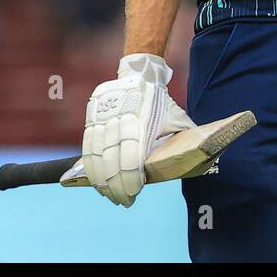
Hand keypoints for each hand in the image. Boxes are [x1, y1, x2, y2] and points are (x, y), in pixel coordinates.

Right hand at [82, 53, 197, 206]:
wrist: (140, 76)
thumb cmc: (163, 104)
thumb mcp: (175, 119)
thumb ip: (177, 140)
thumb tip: (189, 165)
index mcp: (142, 118)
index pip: (132, 153)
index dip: (130, 175)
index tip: (134, 191)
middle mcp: (120, 116)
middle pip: (112, 157)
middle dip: (116, 184)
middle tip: (124, 201)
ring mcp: (103, 116)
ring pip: (96, 153)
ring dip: (101, 179)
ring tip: (109, 194)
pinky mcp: (92, 116)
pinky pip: (88, 145)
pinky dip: (90, 165)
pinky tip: (96, 180)